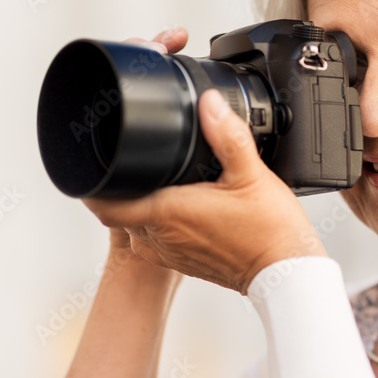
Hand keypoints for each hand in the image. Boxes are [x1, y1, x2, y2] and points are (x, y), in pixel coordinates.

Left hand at [83, 27, 327, 294]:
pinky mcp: (184, 262)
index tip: (94, 165)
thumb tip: (210, 104)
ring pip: (136, 226)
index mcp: (169, 213)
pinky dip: (158, 220)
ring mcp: (171, 253)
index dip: (92, 186)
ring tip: (154, 179)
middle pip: (119, 211)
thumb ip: (227, 135)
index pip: (106, 205)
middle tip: (130, 161)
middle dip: (120, 187)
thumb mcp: (252, 174)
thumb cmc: (270, 233)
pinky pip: (156, 239)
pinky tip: (181, 203)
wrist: (286, 274)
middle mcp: (162, 238)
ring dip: (139, 204)